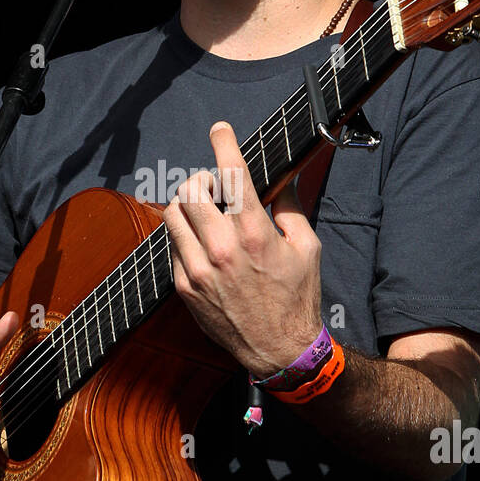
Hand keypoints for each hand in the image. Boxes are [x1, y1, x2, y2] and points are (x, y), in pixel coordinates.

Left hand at [162, 122, 322, 378]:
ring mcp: (199, 269)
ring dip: (187, 205)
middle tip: (215, 188)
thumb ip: (291, 208)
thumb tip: (283, 179)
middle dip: (203, 180)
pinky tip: (203, 246)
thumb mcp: (307, 248)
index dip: (223, 142)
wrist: (279, 351)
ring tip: (205, 214)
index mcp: (255, 233)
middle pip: (191, 188)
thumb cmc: (297, 299)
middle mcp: (222, 248)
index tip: (220, 129)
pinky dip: (185, 237)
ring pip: (173, 213)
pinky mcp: (185, 287)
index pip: (231, 174)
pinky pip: (172, 245)